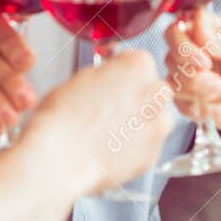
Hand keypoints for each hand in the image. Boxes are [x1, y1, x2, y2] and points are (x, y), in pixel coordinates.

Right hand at [21, 50, 173, 194]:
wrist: (61, 155)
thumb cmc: (63, 116)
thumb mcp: (83, 77)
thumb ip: (108, 75)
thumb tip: (112, 83)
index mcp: (139, 65)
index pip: (139, 64)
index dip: (122, 78)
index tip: (112, 87)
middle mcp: (156, 92)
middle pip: (152, 93)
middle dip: (136, 102)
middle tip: (110, 113)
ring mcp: (158, 125)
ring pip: (154, 122)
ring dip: (138, 127)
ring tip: (108, 135)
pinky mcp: (153, 154)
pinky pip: (146, 149)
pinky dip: (132, 151)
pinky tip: (109, 151)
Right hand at [164, 8, 220, 142]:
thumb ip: (219, 39)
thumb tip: (196, 20)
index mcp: (205, 34)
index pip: (175, 29)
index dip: (182, 44)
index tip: (205, 59)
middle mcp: (193, 54)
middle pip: (170, 57)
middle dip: (193, 73)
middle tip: (218, 80)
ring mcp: (190, 80)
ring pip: (175, 84)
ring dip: (202, 91)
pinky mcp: (191, 104)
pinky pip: (187, 108)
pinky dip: (213, 110)